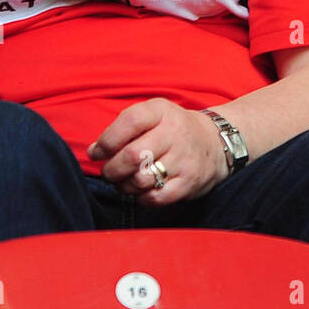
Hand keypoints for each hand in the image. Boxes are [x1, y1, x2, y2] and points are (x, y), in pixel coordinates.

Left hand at [87, 98, 228, 205]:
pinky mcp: (189, 182)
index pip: (129, 121)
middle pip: (132, 155)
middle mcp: (174, 133)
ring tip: (124, 182)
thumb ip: (123, 128)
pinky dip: (141, 197)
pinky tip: (141, 190)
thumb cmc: (173, 129)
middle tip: (109, 172)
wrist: (215, 142)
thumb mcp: (153, 114)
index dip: (107, 141)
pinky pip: (155, 197)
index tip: (97, 152)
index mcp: (161, 111)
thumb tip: (93, 151)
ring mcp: (183, 159)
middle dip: (112, 169)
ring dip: (124, 185)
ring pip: (141, 179)